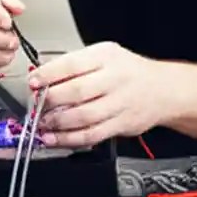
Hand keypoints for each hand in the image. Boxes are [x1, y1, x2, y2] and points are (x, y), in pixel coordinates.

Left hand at [27, 41, 164, 147]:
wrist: (163, 90)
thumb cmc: (128, 72)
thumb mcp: (104, 56)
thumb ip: (75, 65)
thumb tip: (42, 78)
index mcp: (106, 57)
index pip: (72, 64)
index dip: (48, 75)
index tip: (33, 83)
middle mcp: (114, 79)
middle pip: (77, 91)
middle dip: (50, 101)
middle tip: (36, 105)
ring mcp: (120, 103)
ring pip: (83, 116)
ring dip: (57, 123)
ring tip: (43, 124)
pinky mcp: (122, 124)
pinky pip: (91, 135)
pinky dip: (69, 139)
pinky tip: (55, 139)